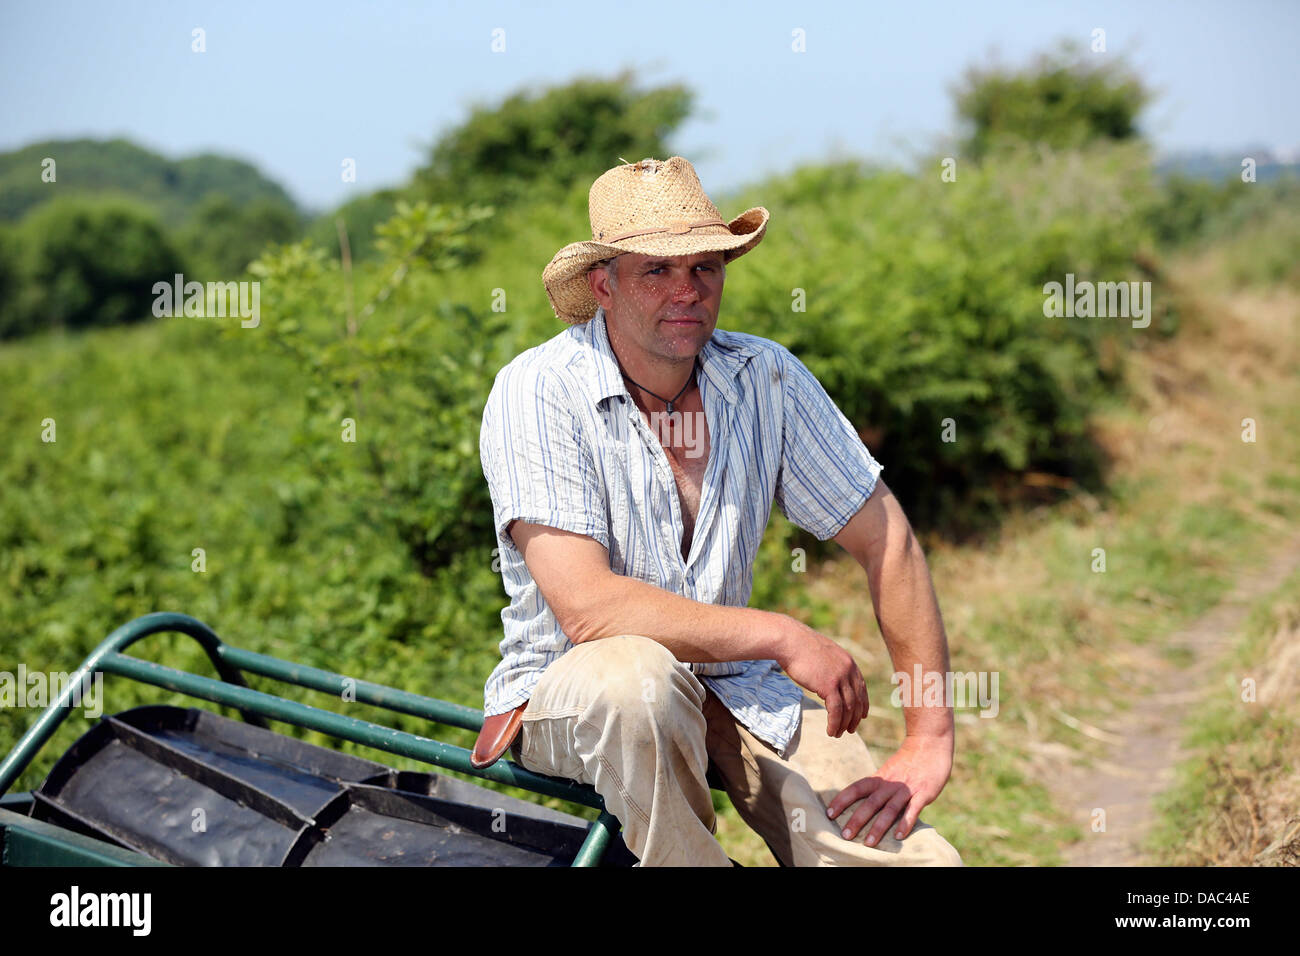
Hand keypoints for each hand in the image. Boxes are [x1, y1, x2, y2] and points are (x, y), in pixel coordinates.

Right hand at [776, 621, 868, 737]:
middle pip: (857, 700)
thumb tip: (828, 676)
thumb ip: (831, 666)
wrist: (790, 641)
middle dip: (854, 718)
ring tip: (837, 734)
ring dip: (844, 724)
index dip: (863, 703)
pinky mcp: (828, 686)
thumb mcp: (823, 654)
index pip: (861, 687)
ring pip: (847, 708)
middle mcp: (848, 670)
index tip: (861, 716)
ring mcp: (839, 678)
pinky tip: (830, 731)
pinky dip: (834, 723)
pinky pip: (836, 710)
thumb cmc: (800, 647)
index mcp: (848, 662)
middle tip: (850, 730)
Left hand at [825, 733, 952, 845]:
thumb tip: (862, 803)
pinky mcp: (924, 793)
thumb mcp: (888, 771)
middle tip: (845, 835)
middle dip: (857, 819)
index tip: (829, 813)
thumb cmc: (908, 761)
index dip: (842, 800)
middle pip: (870, 802)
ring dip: (878, 826)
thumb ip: (878, 786)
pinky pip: (913, 810)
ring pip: (890, 809)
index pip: (857, 788)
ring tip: (869, 843)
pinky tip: (898, 836)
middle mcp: (890, 783)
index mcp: (880, 777)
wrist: (930, 743)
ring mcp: (907, 789)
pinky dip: (905, 823)